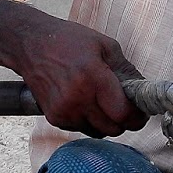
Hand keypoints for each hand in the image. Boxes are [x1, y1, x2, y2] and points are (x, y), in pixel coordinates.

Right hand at [15, 12, 146, 136]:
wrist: (30, 44)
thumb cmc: (68, 40)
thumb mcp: (105, 45)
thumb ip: (127, 70)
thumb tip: (142, 90)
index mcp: (93, 78)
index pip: (123, 114)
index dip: (137, 117)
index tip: (141, 113)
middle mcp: (77, 99)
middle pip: (113, 129)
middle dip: (123, 121)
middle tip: (123, 107)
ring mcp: (64, 111)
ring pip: (98, 132)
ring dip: (105, 122)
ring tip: (101, 101)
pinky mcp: (54, 117)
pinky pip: (81, 129)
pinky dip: (88, 120)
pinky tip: (83, 102)